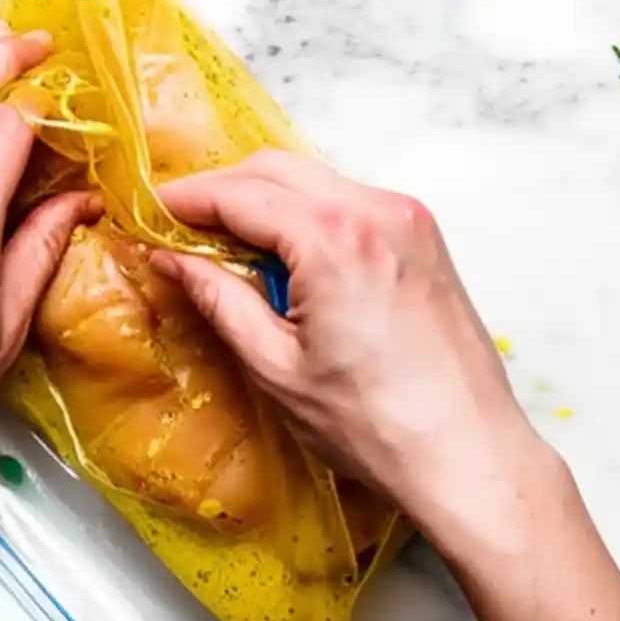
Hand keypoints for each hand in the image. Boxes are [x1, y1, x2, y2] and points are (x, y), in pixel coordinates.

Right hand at [151, 151, 619, 620]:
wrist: (468, 452)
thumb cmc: (377, 425)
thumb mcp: (277, 366)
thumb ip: (219, 299)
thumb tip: (171, 258)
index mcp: (335, 238)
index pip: (240, 192)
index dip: (186, 198)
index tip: (150, 211)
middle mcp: (379, 211)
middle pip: (278, 168)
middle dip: (224, 190)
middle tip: (182, 228)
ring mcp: (410, 220)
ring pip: (318, 179)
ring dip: (269, 201)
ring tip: (232, 250)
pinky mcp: (426, 238)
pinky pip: (353, 202)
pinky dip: (312, 215)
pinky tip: (290, 259)